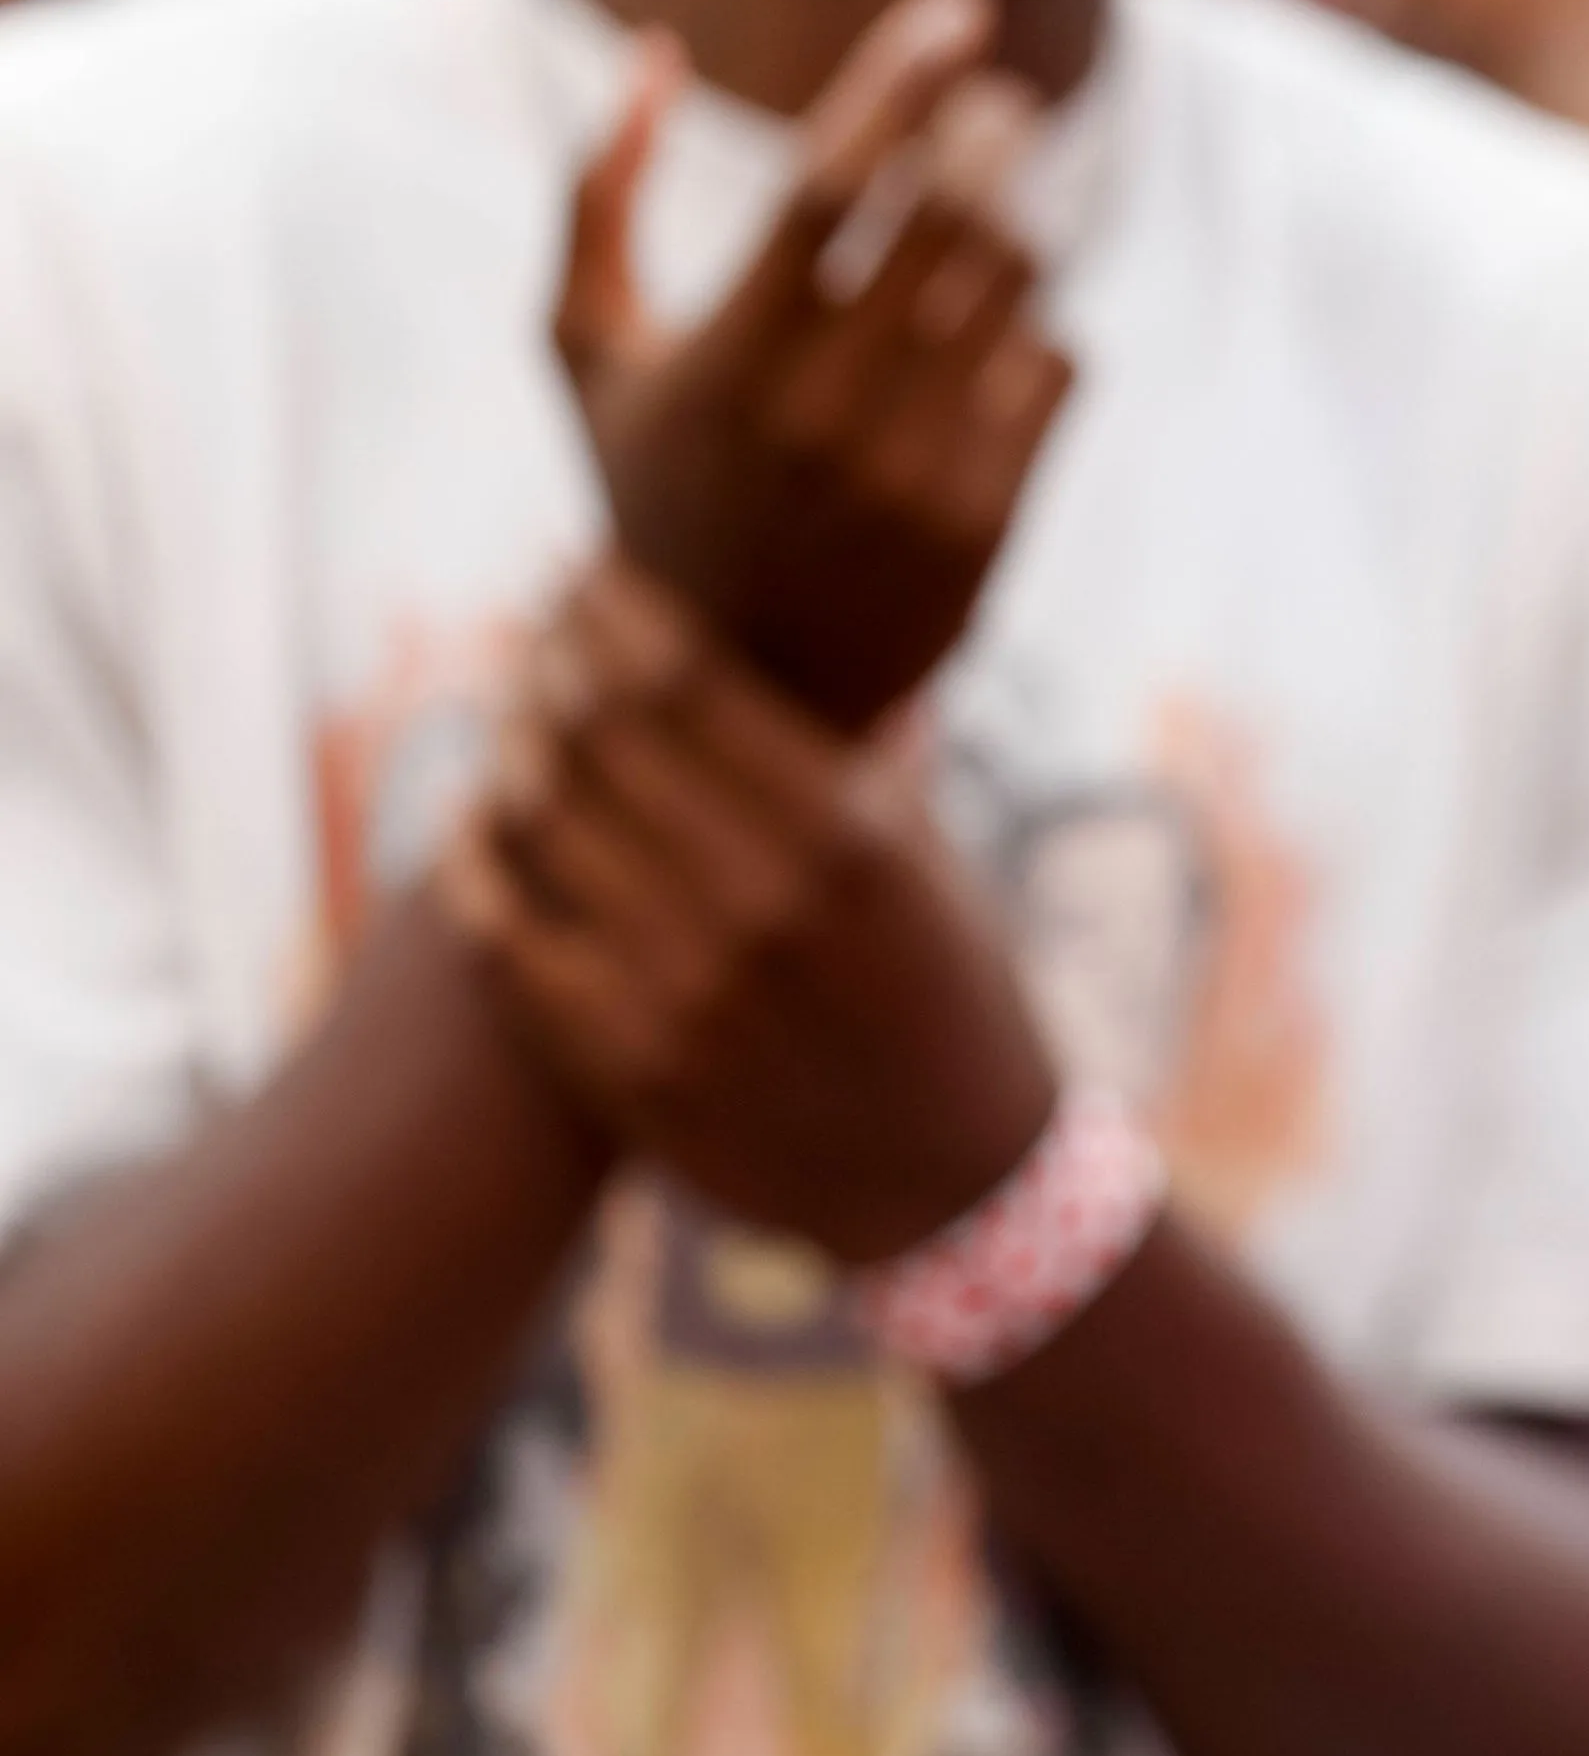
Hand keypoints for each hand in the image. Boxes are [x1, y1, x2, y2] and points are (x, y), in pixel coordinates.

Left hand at [440, 559, 1060, 1263]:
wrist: (948, 1180)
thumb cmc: (944, 988)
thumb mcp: (925, 856)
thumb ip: (850, 750)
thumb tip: (767, 620)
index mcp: (850, 838)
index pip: (680, 677)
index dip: (608, 609)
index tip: (582, 574)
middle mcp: (763, 909)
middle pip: (594, 732)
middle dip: (548, 657)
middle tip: (534, 623)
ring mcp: (684, 996)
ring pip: (535, 821)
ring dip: (507, 745)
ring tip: (513, 712)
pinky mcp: (624, 1070)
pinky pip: (503, 937)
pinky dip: (473, 862)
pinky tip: (477, 821)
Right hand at [557, 0, 1076, 732]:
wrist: (737, 686)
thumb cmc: (654, 485)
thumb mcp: (586, 349)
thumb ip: (597, 194)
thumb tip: (658, 52)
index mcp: (730, 355)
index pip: (835, 176)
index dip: (905, 72)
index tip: (962, 4)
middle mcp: (827, 414)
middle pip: (952, 217)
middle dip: (992, 132)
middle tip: (999, 105)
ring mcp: (917, 472)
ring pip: (1019, 286)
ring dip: (1020, 225)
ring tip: (995, 215)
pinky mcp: (990, 521)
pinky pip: (1058, 366)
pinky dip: (1040, 328)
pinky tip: (1000, 333)